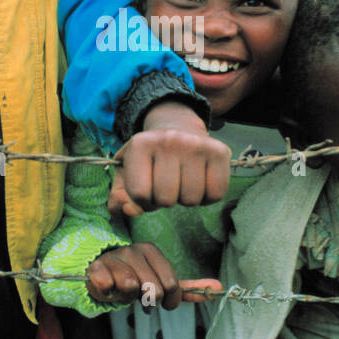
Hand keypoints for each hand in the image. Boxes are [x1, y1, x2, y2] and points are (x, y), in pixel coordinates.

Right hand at [86, 242, 221, 310]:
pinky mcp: (96, 268)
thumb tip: (219, 287)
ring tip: (122, 291)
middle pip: (153, 289)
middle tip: (139, 295)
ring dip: (128, 298)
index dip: (170, 300)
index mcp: (151, 250)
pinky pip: (108, 287)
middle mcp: (133, 250)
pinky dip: (109, 294)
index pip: (171, 284)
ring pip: (131, 288)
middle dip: (147, 300)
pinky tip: (107, 289)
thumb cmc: (133, 279)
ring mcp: (114, 257)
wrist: (98, 274)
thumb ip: (188, 287)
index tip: (164, 303)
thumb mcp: (160, 282)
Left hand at [109, 101, 230, 215]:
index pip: (140, 194)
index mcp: (141, 144)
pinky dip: (208, 197)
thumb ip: (119, 197)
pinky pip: (216, 194)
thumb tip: (129, 210)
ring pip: (191, 199)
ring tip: (182, 183)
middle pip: (166, 199)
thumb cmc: (151, 158)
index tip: (148, 189)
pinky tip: (200, 183)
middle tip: (167, 186)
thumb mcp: (127, 172)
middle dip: (165, 200)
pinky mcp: (219, 151)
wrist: (178, 128)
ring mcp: (196, 145)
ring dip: (186, 199)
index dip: (143, 201)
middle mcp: (169, 140)